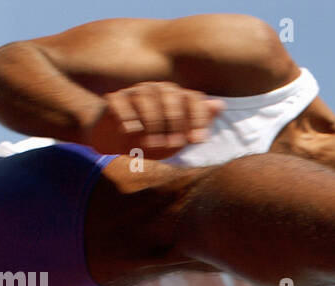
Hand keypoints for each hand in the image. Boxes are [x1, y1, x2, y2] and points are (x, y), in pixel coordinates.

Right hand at [84, 81, 222, 158]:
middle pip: (170, 96)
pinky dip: (126, 117)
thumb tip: (220, 105)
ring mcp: (134, 92)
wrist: (117, 140)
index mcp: (176, 98)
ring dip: (151, 122)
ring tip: (150, 144)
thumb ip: (197, 124)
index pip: (193, 98)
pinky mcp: (114, 100)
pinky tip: (129, 132)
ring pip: (146, 97)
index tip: (197, 141)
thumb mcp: (178, 138)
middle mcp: (157, 90)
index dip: (198, 118)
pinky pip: (120, 102)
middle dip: (174, 122)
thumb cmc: (152, 139)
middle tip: (172, 145)